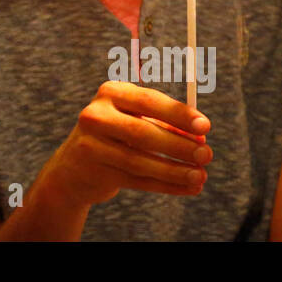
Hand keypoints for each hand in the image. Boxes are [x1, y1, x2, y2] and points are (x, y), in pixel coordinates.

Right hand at [40, 81, 212, 207]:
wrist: (75, 166)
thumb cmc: (116, 134)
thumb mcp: (135, 119)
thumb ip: (165, 125)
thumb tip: (199, 139)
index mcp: (110, 93)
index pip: (148, 101)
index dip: (178, 114)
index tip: (205, 127)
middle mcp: (96, 116)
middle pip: (142, 132)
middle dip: (179, 146)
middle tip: (207, 155)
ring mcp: (92, 145)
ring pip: (140, 161)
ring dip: (175, 171)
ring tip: (200, 176)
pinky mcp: (95, 172)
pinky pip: (137, 181)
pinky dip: (166, 186)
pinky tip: (187, 188)